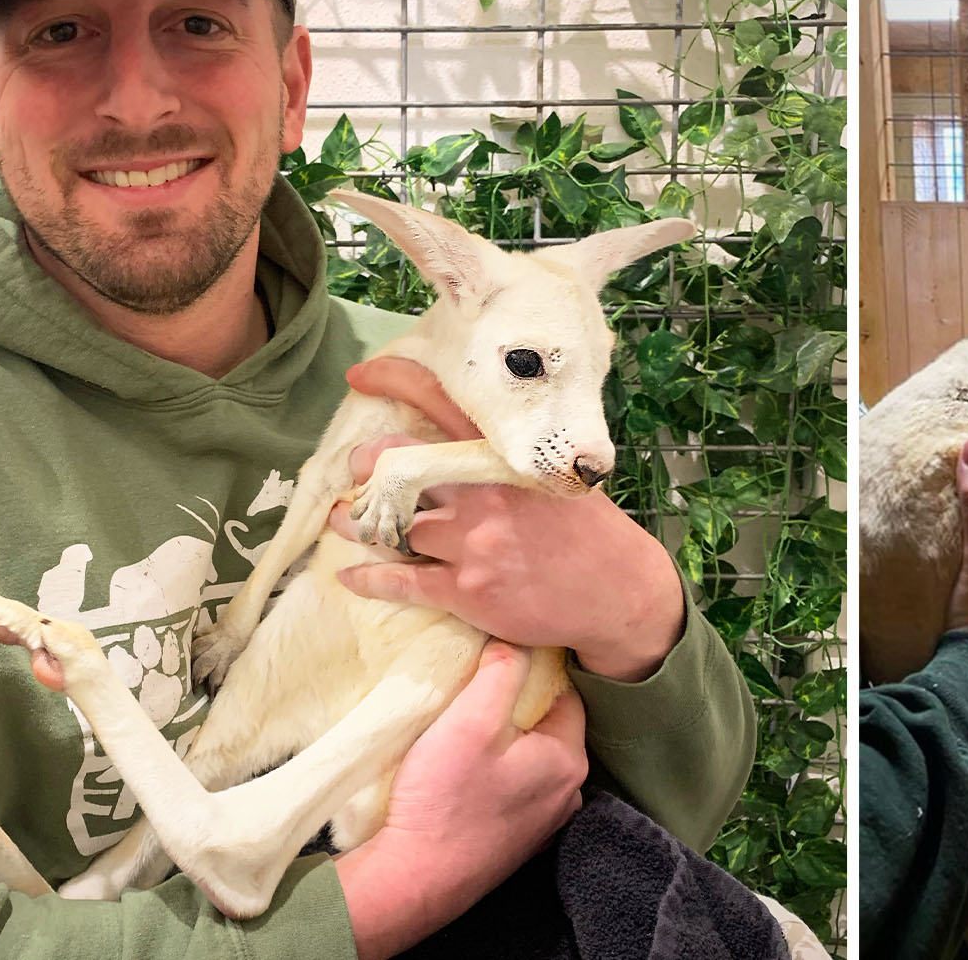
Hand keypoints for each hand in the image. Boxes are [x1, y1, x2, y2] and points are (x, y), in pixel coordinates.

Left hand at [331, 358, 685, 680]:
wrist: (623, 593)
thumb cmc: (592, 532)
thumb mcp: (559, 475)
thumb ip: (515, 455)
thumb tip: (471, 435)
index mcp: (507, 458)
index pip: (443, 403)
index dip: (395, 381)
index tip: (360, 375)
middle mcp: (484, 494)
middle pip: (399, 464)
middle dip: (365, 464)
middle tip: (356, 469)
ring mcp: (472, 543)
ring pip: (390, 526)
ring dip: (356, 523)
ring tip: (344, 518)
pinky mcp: (467, 590)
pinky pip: (400, 581)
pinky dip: (367, 579)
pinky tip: (350, 575)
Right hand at [335, 641, 587, 959]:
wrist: (411, 880)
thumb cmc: (443, 800)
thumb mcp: (469, 720)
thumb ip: (500, 673)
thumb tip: (515, 642)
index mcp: (569, 761)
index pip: (565, 694)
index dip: (533, 670)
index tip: (500, 657)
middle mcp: (568, 794)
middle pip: (547, 727)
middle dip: (516, 706)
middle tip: (476, 691)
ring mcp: (543, 823)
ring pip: (529, 760)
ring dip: (503, 742)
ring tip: (465, 728)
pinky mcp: (515, 842)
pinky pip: (513, 790)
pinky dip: (494, 775)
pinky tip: (463, 772)